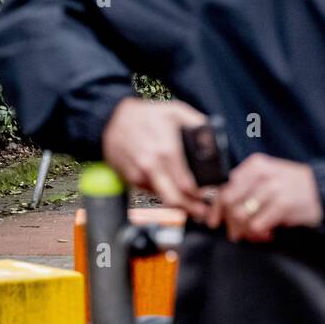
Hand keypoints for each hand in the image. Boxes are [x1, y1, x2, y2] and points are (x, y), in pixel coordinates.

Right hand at [101, 97, 209, 217]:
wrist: (111, 117)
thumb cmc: (145, 114)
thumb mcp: (176, 111)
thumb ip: (197, 124)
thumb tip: (213, 139)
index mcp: (166, 150)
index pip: (186, 185)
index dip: (200, 196)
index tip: (208, 198)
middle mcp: (151, 166)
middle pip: (173, 199)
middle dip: (191, 209)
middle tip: (202, 212)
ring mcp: (139, 174)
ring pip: (161, 199)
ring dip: (177, 204)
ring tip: (190, 204)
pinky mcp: (130, 178)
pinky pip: (150, 192)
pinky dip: (162, 194)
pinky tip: (171, 190)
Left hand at [210, 154, 321, 242]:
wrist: (324, 189)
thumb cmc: (293, 187)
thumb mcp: (268, 178)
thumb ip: (245, 189)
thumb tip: (220, 211)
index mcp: (256, 165)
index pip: (226, 187)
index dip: (216, 207)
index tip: (214, 220)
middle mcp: (262, 174)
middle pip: (230, 203)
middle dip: (230, 221)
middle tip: (237, 232)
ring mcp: (272, 189)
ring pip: (241, 215)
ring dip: (245, 230)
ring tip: (256, 233)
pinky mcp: (282, 204)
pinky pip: (257, 225)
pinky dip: (259, 233)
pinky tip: (268, 232)